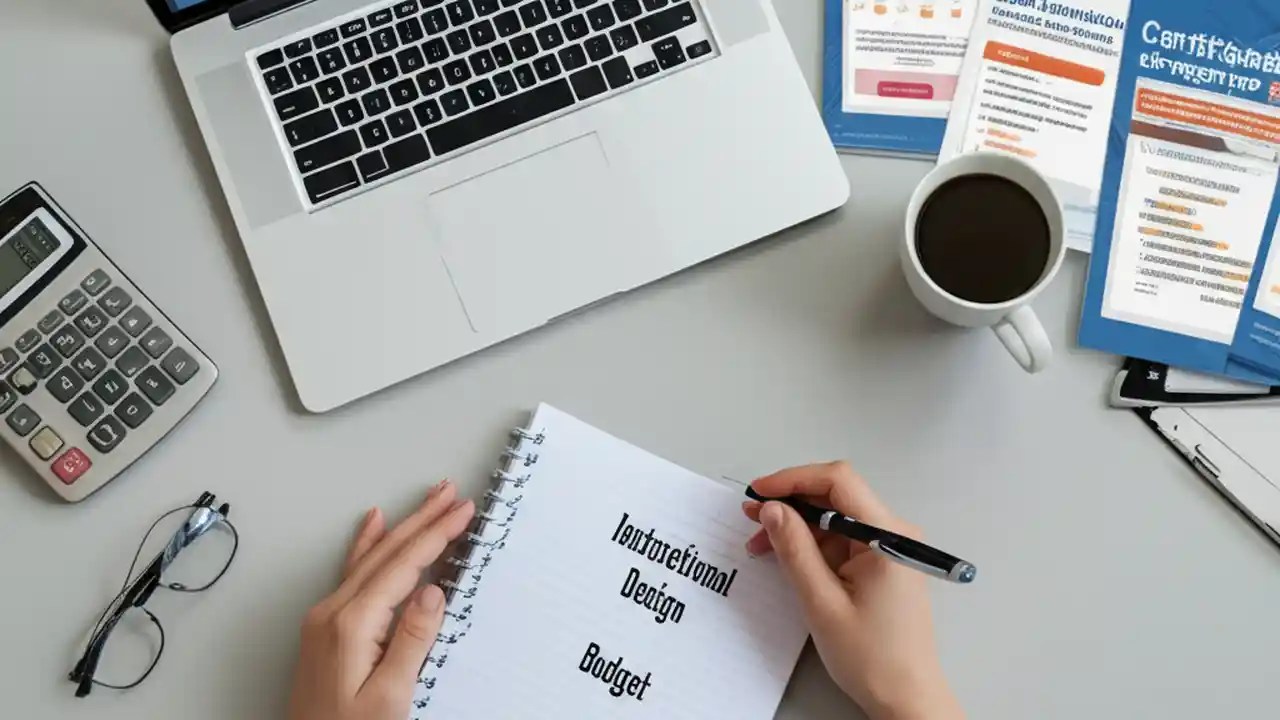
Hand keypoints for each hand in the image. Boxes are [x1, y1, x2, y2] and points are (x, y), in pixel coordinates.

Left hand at [289, 480, 474, 719]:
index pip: (402, 567)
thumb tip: (431, 592)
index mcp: (351, 624)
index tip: (461, 512)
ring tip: (426, 501)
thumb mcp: (390, 696)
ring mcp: (325, 618)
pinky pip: (352, 572)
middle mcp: (333, 613)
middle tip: (450, 493)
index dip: (435, 535)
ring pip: (371, 558)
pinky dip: (367, 545)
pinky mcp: (325, 628)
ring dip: (402, 527)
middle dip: (422, 519)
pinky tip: (373, 525)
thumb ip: (412, 641)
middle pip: (386, 552)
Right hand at [742, 463, 962, 719]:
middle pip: (835, 496)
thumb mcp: (822, 603)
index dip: (793, 479)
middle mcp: (893, 533)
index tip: (757, 493)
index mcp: (888, 536)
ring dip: (797, 526)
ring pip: (834, 517)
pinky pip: (841, 539)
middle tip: (750, 517)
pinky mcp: (879, 563)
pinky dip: (810, 544)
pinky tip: (784, 556)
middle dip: (790, 502)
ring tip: (760, 543)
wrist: (905, 697)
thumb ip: (795, 550)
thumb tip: (772, 509)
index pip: (838, 482)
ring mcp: (888, 547)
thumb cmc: (872, 657)